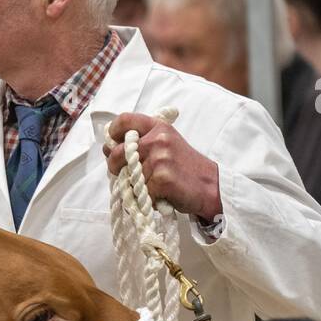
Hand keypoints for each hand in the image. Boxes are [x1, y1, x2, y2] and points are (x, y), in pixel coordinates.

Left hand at [103, 112, 221, 220]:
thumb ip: (142, 142)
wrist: (211, 186)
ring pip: (128, 176)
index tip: (111, 144)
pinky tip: (160, 196)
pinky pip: (140, 192)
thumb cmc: (185, 168)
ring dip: (135, 187)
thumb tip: (109, 148)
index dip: (112, 132)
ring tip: (153, 187)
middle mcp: (158, 139)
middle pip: (117, 152)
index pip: (124, 120)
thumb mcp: (167, 144)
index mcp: (158, 127)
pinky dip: (146, 199)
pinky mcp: (162, 178)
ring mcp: (160, 158)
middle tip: (126, 175)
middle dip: (115, 167)